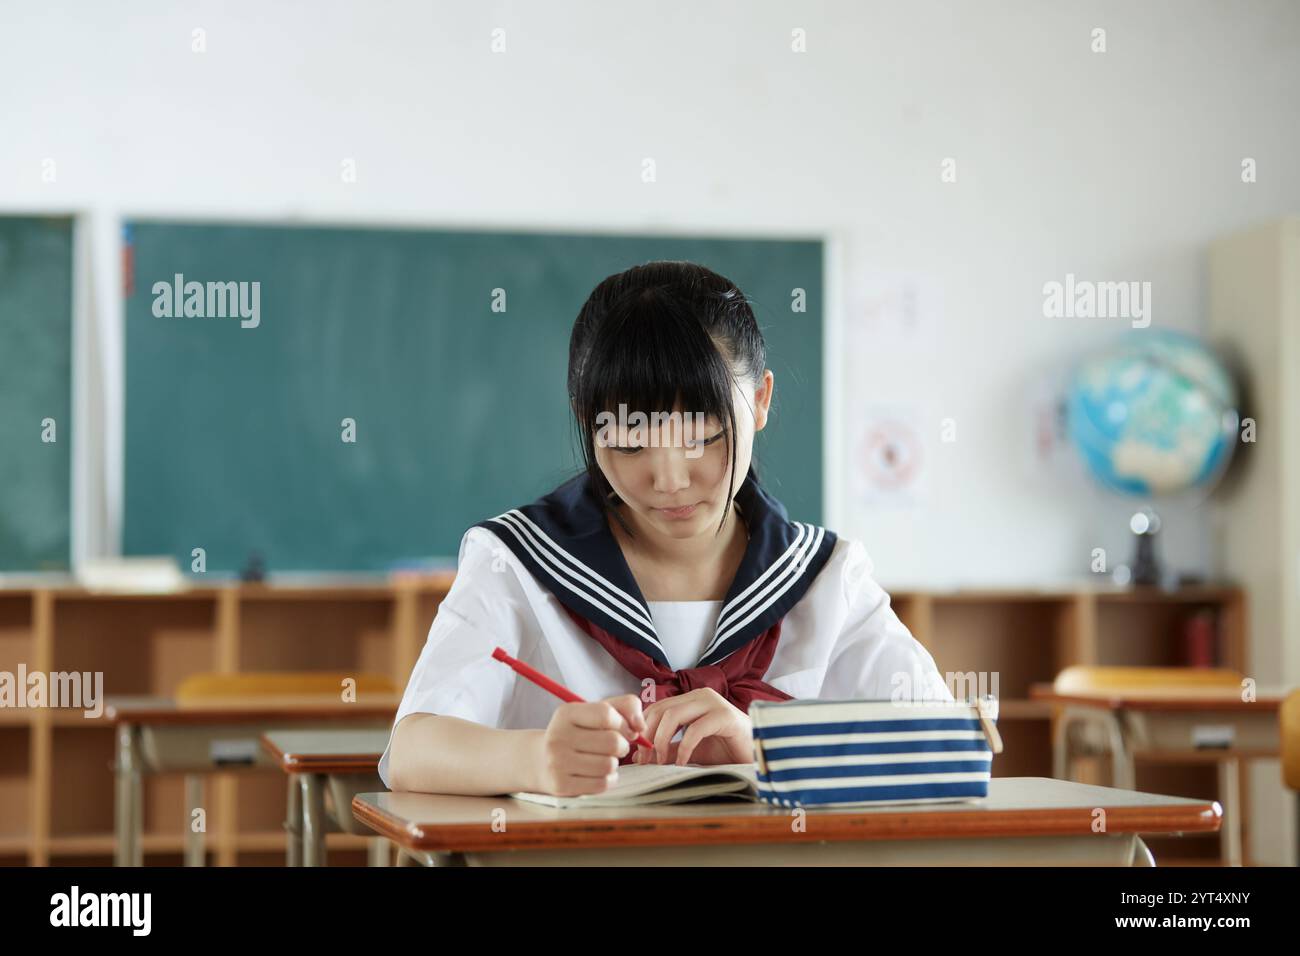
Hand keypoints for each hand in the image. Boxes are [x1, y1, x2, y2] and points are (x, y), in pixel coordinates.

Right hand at [532, 694, 645, 796]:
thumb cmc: (580, 733)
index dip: (624, 723)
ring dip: (614, 764)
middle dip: (622, 746)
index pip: (606, 714)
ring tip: (604, 760)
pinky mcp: (561, 785)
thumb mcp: (597, 712)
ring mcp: (557, 762)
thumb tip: (640, 726)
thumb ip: (626, 706)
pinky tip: (598, 774)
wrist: (543, 760)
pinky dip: (608, 780)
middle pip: (612, 742)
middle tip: (616, 747)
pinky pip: (602, 784)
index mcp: (566, 713)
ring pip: (609, 765)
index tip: (626, 730)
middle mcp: (558, 736)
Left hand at [635, 688, 752, 765]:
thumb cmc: (726, 751)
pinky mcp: (725, 716)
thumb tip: (640, 755)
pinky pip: (695, 729)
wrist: (757, 755)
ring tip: (660, 763)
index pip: (655, 708)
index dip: (642, 730)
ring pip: (673, 715)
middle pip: (660, 710)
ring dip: (661, 741)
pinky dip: (684, 748)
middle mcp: (700, 695)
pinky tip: (682, 764)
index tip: (637, 756)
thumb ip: (668, 749)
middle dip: (648, 737)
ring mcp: (713, 702)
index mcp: (690, 700)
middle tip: (645, 761)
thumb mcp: (689, 750)